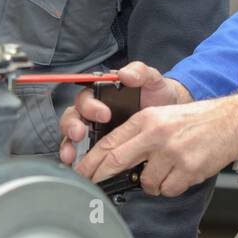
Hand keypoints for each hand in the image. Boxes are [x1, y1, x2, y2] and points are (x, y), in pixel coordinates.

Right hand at [58, 62, 191, 165]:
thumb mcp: (152, 80)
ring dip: (68, 145)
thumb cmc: (157, 94)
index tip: (104, 114)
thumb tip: (124, 74)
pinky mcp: (99, 146)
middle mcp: (93, 111)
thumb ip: (140, 72)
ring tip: (71, 155)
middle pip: (72, 117)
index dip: (90, 106)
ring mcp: (94, 129)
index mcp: (101, 93)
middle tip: (79, 134)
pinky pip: (82, 152)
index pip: (86, 97)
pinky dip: (77, 159)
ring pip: (71, 136)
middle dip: (72, 126)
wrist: (170, 112)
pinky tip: (78, 166)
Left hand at [73, 90, 237, 197]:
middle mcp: (157, 134)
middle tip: (95, 186)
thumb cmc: (197, 120)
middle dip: (102, 177)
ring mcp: (173, 153)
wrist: (232, 121)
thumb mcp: (162, 117)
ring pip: (146, 183)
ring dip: (152, 183)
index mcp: (147, 119)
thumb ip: (138, 134)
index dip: (91, 161)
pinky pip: (168, 190)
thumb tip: (115, 159)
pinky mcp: (188, 170)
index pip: (110, 143)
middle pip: (117, 162)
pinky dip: (171, 186)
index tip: (80, 173)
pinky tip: (181, 173)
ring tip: (166, 169)